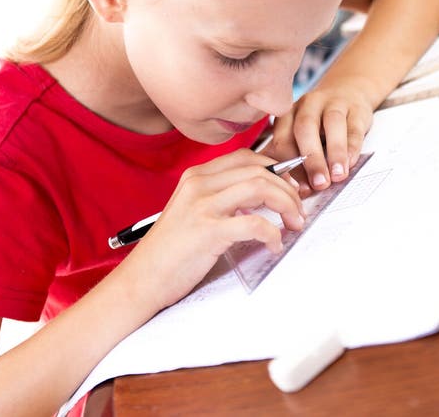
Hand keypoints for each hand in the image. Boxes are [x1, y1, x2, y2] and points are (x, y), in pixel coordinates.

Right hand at [122, 149, 304, 313]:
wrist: (140, 281)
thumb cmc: (170, 252)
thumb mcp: (193, 212)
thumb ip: (221, 199)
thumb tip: (262, 197)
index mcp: (196, 177)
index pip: (245, 157)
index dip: (274, 168)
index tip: (288, 187)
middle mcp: (199, 184)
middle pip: (258, 170)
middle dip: (287, 188)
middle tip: (298, 209)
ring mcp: (202, 206)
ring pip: (260, 188)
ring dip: (286, 204)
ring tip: (294, 223)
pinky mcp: (207, 231)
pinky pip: (254, 223)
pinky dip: (272, 233)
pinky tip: (274, 245)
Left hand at [265, 77, 374, 193]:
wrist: (347, 92)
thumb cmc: (319, 123)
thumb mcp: (300, 134)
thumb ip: (292, 156)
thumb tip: (287, 188)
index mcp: (288, 114)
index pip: (282, 139)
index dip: (288, 165)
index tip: (296, 189)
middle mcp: (308, 105)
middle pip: (305, 128)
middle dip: (311, 160)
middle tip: (318, 184)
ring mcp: (333, 103)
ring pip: (333, 124)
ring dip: (335, 152)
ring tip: (337, 176)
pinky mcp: (356, 108)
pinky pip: (354, 126)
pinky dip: (353, 146)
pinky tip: (351, 163)